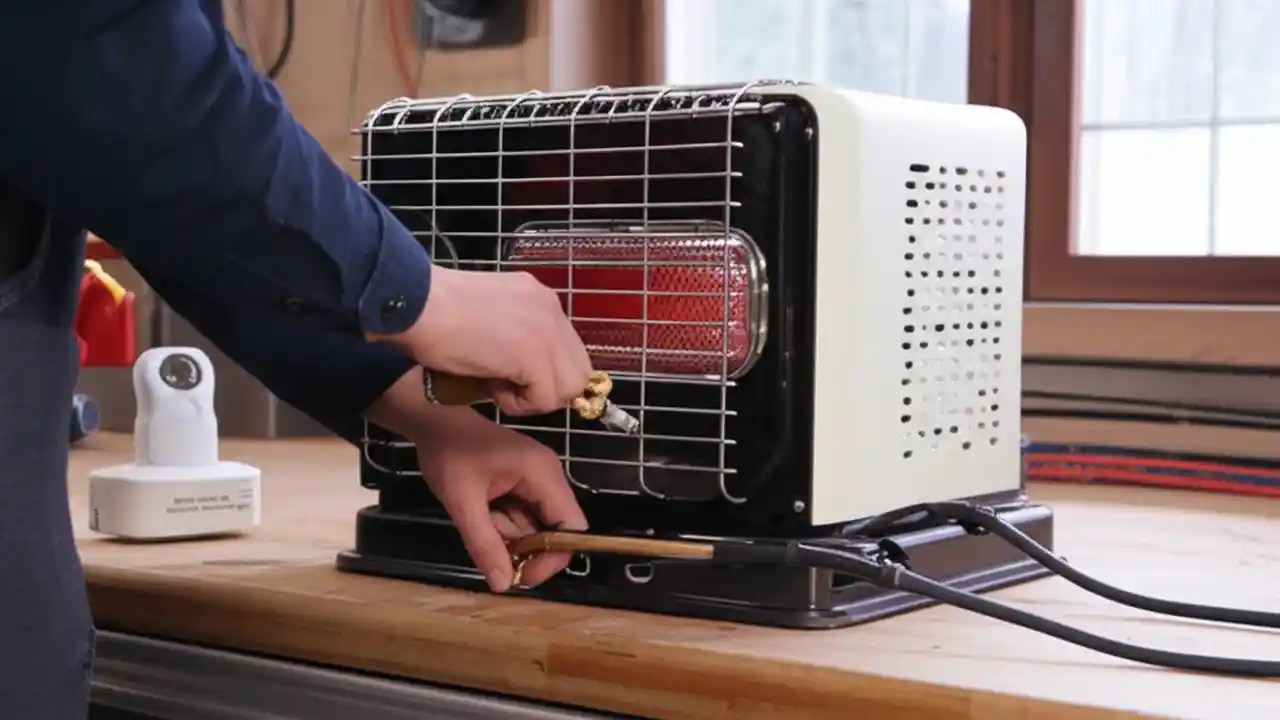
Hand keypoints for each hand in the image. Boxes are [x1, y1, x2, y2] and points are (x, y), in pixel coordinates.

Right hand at [377, 264, 591, 415]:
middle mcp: (551, 309)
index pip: (568, 349)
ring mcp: (546, 331)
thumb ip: (515, 333)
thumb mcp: (490, 315)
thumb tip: (523, 372)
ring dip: (534, 398)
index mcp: (539, 297)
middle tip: (507, 386)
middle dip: (547, 389)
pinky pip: (545, 399)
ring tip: (497, 386)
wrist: (415, 304)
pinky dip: (518, 404)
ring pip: (568, 388)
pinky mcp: (534, 355)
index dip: (545, 373)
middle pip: (577, 371)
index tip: (510, 376)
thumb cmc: (434, 312)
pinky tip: (490, 387)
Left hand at [409, 404, 587, 592]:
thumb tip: (502, 586)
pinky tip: (482, 516)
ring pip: (536, 525)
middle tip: (493, 556)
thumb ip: (484, 544)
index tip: (523, 575)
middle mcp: (548, 477)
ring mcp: (537, 479)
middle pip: (555, 529)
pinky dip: (504, 525)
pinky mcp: (524, 481)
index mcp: (542, 475)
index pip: (572, 527)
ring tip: (479, 523)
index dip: (554, 556)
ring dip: (510, 537)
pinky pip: (524, 515)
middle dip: (526, 549)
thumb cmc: (449, 454)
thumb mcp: (462, 502)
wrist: (434, 420)